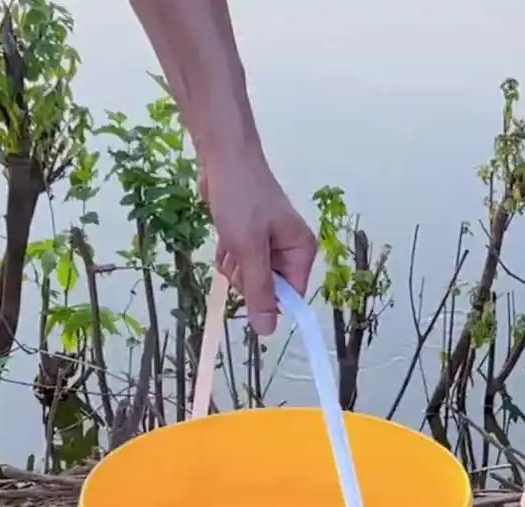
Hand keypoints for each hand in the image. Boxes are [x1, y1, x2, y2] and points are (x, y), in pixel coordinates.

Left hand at [201, 144, 316, 336]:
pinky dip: (229, 257)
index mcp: (301, 253)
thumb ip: (259, 291)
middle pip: (269, 291)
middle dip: (247, 279)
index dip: (268, 300)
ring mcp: (270, 246)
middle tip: (238, 254)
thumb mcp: (249, 249)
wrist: (223, 156)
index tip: (248, 284)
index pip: (291, 298)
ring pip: (251, 280)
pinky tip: (225, 237)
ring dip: (235, 268)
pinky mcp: (252, 240)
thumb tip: (267, 332)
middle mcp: (291, 252)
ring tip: (230, 240)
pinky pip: (241, 265)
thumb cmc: (241, 198)